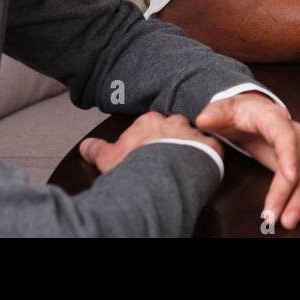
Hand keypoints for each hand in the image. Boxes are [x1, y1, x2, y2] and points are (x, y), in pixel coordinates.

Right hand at [79, 111, 221, 173]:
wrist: (159, 177)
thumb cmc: (133, 167)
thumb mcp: (108, 159)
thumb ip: (97, 149)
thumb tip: (85, 145)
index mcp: (150, 122)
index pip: (152, 124)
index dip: (151, 137)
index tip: (150, 148)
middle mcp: (173, 122)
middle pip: (175, 126)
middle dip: (173, 138)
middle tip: (168, 155)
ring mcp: (193, 133)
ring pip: (195, 135)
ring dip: (191, 146)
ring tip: (185, 162)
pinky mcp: (211, 147)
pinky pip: (214, 148)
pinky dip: (209, 155)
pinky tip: (204, 165)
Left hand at [194, 92, 299, 230]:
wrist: (253, 110)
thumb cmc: (240, 112)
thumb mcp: (225, 109)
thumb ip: (215, 113)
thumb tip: (205, 119)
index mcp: (275, 118)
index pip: (285, 136)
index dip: (289, 155)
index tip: (289, 175)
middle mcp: (294, 134)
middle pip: (298, 164)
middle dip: (288, 192)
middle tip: (274, 216)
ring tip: (288, 220)